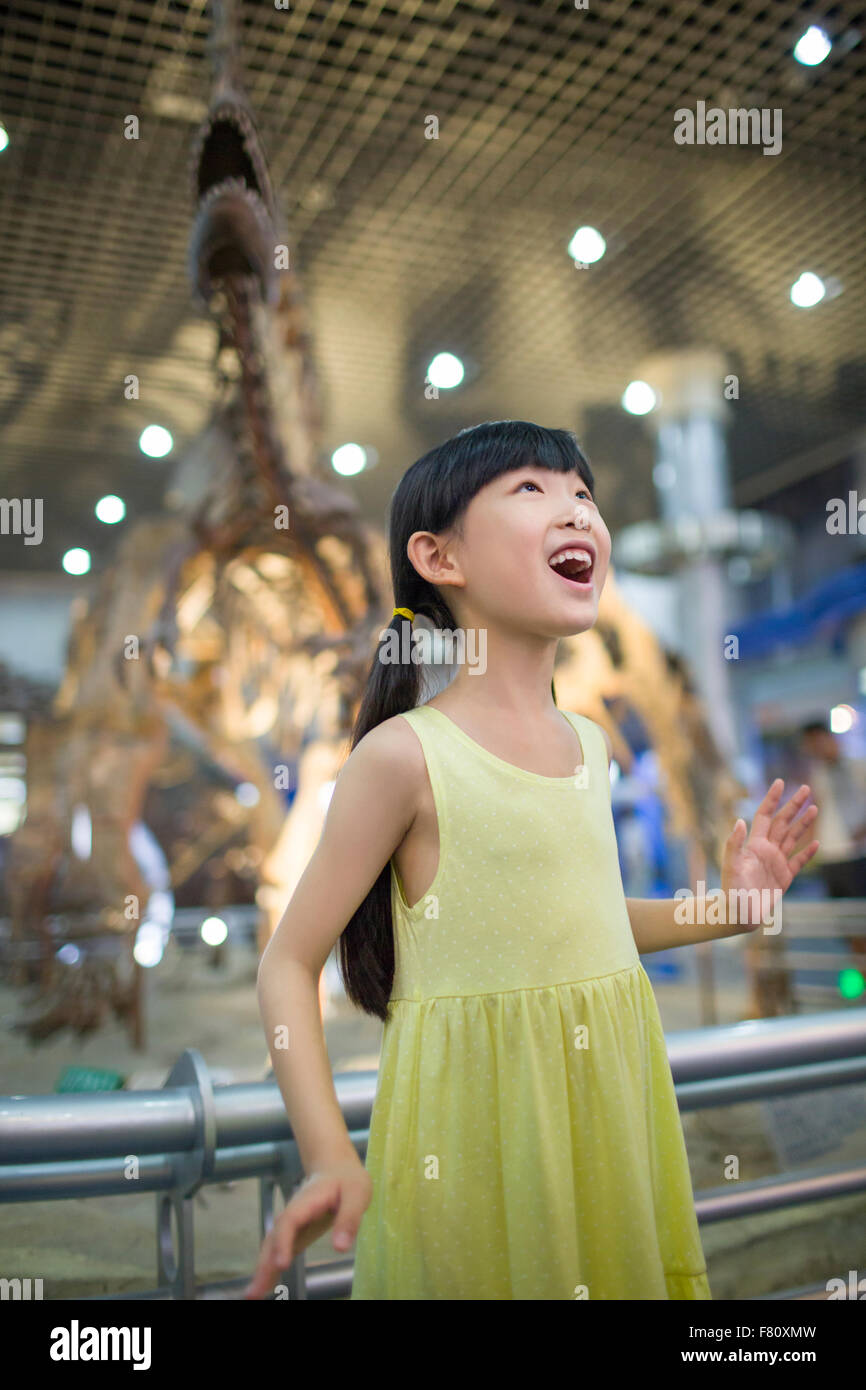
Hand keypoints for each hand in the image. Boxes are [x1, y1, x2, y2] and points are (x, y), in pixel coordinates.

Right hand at [243, 1159, 372, 1298]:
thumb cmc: (347, 1180)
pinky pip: (278, 1250)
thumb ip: (349, 1219)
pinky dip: (269, 1268)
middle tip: (254, 1292)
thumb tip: (340, 1248)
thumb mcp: (357, 1194)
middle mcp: (293, 1213)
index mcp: (307, 1200)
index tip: (281, 1264)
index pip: (290, 1221)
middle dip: (264, 1263)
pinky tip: (264, 1287)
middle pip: (274, 1237)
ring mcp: (291, 1224)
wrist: (336, 1168)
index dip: (283, 1241)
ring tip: (252, 1295)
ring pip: (272, 1246)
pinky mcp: (294, 1234)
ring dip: (262, 1269)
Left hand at [721, 780, 819, 926]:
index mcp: (754, 843)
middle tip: (806, 788)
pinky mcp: (784, 877)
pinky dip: (808, 852)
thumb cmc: (731, 889)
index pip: (765, 815)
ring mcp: (777, 862)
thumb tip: (739, 821)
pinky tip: (817, 843)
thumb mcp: (731, 864)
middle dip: (794, 805)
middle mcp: (767, 849)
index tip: (779, 782)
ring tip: (815, 808)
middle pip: (783, 822)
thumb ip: (734, 843)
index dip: (772, 799)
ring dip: (804, 823)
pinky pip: (798, 861)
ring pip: (793, 837)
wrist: (738, 912)